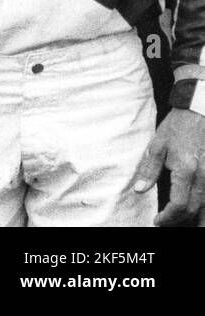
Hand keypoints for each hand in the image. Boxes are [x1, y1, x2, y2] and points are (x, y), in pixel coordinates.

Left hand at [133, 107, 204, 225]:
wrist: (199, 113)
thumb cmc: (177, 127)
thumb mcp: (158, 146)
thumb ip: (149, 170)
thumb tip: (139, 190)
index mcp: (186, 171)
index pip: (179, 205)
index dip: (168, 217)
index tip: (158, 221)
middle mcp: (204, 177)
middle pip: (195, 211)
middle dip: (180, 221)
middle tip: (167, 224)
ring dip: (196, 219)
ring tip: (182, 222)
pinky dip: (204, 207)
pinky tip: (196, 210)